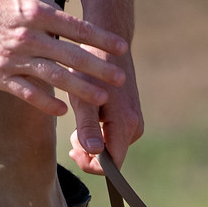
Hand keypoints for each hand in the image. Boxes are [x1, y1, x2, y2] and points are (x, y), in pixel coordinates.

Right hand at [0, 0, 127, 117]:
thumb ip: (44, 2)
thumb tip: (67, 15)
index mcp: (35, 11)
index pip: (77, 27)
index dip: (102, 39)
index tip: (122, 48)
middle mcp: (27, 36)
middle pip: (71, 55)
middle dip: (99, 68)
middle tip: (121, 78)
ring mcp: (12, 58)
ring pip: (54, 77)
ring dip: (81, 89)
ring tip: (102, 98)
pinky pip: (27, 92)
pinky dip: (46, 103)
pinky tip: (62, 110)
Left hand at [68, 47, 142, 174]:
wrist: (108, 41)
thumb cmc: (89, 67)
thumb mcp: (82, 97)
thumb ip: (88, 127)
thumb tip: (95, 153)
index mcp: (124, 124)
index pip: (113, 165)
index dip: (92, 166)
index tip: (74, 152)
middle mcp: (135, 126)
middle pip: (112, 157)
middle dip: (90, 152)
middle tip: (72, 134)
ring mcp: (135, 121)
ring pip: (112, 147)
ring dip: (93, 141)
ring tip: (80, 120)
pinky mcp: (131, 115)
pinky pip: (115, 135)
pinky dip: (99, 132)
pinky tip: (89, 115)